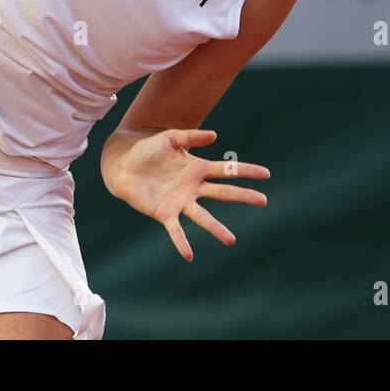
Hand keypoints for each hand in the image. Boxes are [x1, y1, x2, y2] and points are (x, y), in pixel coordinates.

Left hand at [101, 128, 269, 261]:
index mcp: (198, 168)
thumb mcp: (170, 138)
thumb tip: (215, 136)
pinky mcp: (165, 213)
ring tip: (231, 240)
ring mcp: (181, 202)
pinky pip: (176, 230)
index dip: (246, 171)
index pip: (227, 170)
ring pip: (203, 217)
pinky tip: (189, 254)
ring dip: (217, 229)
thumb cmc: (148, 150)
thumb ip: (191, 136)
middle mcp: (194, 187)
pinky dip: (182, 242)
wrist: (123, 165)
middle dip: (243, 196)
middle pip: (223, 192)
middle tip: (262, 201)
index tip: (266, 174)